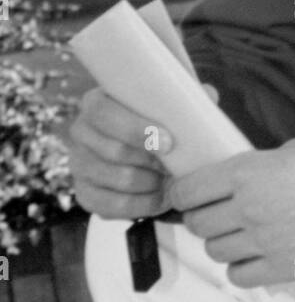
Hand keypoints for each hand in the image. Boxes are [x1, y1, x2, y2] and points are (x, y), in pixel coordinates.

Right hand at [67, 83, 217, 220]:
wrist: (145, 155)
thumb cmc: (158, 122)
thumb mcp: (169, 105)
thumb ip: (187, 95)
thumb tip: (208, 95)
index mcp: (96, 103)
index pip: (105, 113)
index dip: (136, 129)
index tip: (168, 143)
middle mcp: (81, 132)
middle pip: (114, 151)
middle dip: (151, 162)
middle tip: (173, 166)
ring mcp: (79, 165)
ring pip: (118, 180)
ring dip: (151, 184)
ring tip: (170, 181)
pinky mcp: (84, 194)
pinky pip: (112, 206)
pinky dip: (142, 205)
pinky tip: (159, 198)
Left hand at [170, 135, 294, 287]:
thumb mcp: (292, 150)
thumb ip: (255, 169)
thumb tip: (231, 184)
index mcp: (249, 172)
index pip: (187, 192)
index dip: (181, 194)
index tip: (187, 196)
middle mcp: (251, 208)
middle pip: (198, 225)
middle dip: (203, 218)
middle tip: (219, 214)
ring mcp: (267, 242)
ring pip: (216, 253)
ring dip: (224, 244)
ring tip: (244, 233)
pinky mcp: (286, 269)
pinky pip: (240, 278)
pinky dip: (242, 268)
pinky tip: (258, 255)